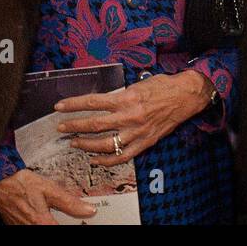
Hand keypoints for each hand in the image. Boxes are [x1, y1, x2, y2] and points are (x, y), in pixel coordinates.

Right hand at [0, 168, 96, 225]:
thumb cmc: (22, 184)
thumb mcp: (48, 188)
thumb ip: (69, 202)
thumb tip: (89, 210)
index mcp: (41, 222)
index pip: (63, 230)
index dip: (75, 226)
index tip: (83, 223)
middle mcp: (31, 229)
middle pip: (53, 230)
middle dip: (62, 223)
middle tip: (72, 218)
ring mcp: (23, 229)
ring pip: (42, 228)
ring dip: (52, 222)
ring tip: (56, 215)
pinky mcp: (17, 227)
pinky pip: (32, 227)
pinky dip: (42, 222)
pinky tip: (46, 216)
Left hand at [54, 71, 212, 166]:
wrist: (186, 96)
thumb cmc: (163, 86)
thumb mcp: (138, 85)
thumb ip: (120, 95)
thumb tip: (103, 102)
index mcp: (126, 99)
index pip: (92, 102)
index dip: (73, 105)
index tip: (59, 107)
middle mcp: (129, 116)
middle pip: (94, 124)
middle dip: (74, 126)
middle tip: (61, 128)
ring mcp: (137, 132)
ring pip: (105, 144)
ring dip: (86, 144)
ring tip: (75, 143)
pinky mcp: (145, 143)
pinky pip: (122, 156)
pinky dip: (107, 161)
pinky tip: (95, 160)